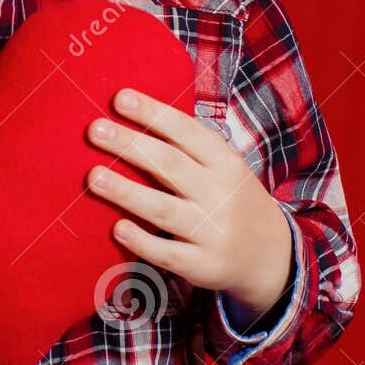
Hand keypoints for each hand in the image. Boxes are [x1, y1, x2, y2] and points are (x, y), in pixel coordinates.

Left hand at [85, 88, 292, 322]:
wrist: (272, 255)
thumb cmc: (233, 199)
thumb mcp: (224, 167)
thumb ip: (188, 146)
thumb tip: (133, 113)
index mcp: (225, 163)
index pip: (185, 131)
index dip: (152, 113)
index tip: (119, 98)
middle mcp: (221, 194)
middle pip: (169, 165)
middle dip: (130, 145)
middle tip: (95, 130)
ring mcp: (213, 232)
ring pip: (164, 210)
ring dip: (126, 192)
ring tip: (93, 176)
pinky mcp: (203, 266)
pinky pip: (168, 253)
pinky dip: (142, 241)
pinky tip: (117, 228)